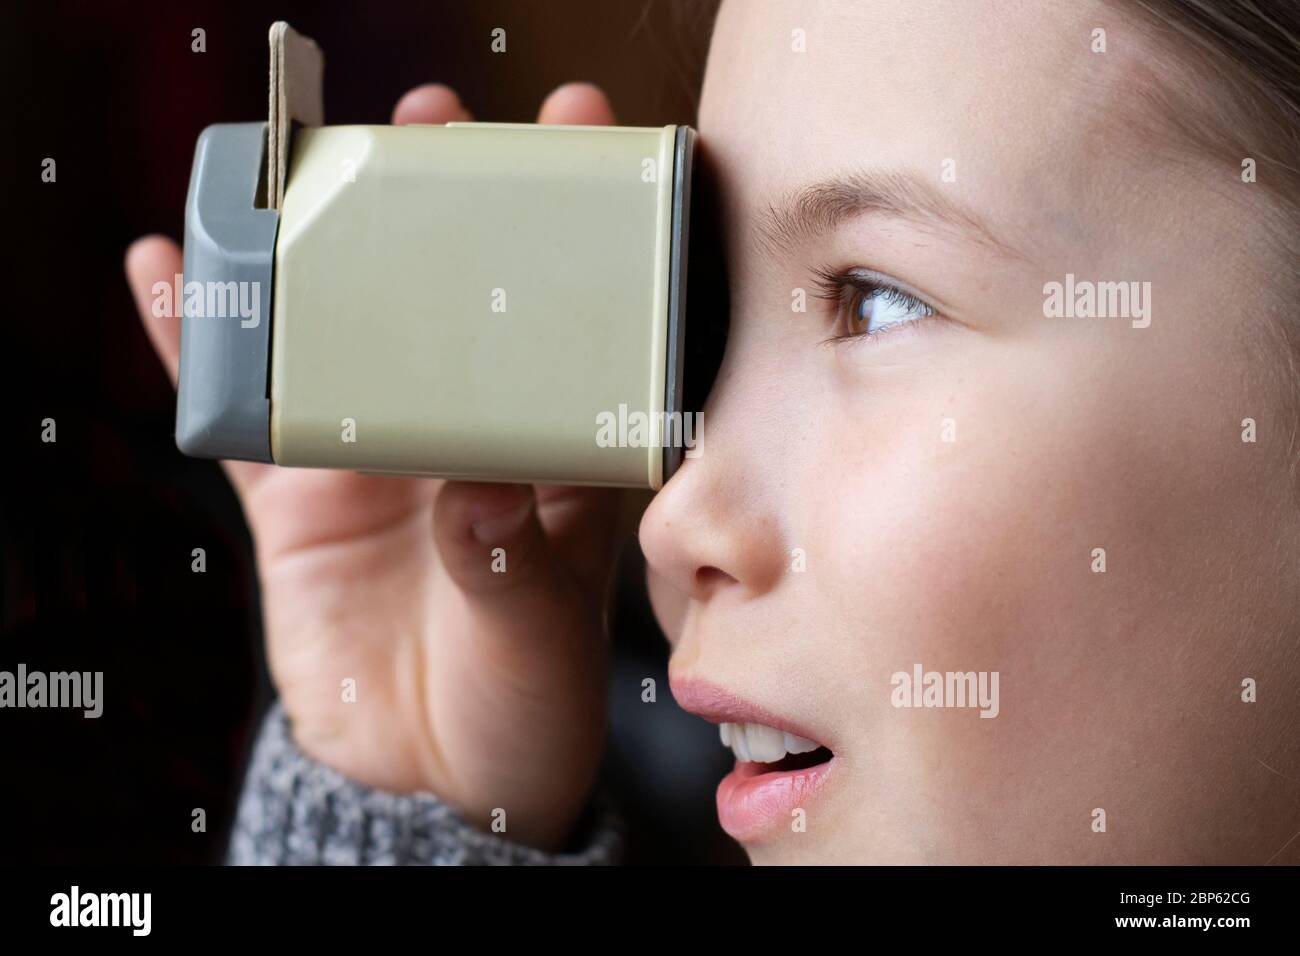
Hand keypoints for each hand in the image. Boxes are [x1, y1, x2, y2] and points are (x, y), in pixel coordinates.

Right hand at [125, 83, 625, 851]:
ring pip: (340, 336)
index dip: (578, 231)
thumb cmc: (519, 696)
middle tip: (431, 126)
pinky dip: (202, 350)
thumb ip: (511, 562)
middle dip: (438, 207)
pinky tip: (170, 280)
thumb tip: (480, 494)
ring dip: (315, 254)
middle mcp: (465, 437)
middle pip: (448, 302)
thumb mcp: (536, 633)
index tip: (584, 143)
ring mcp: (375, 458)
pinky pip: (242, 413)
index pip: (573, 325)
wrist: (435, 771)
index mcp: (553, 456)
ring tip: (295, 165)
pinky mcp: (298, 498)